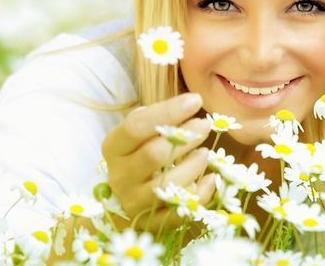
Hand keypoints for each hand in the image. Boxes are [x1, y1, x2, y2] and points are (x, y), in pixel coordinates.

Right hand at [101, 93, 215, 231]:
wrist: (119, 204)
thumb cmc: (136, 158)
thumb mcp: (136, 136)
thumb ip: (155, 119)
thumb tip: (187, 105)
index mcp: (113, 148)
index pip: (136, 126)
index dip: (168, 111)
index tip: (195, 100)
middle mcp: (119, 176)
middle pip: (153, 155)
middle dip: (185, 137)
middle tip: (204, 125)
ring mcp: (134, 203)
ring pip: (168, 185)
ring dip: (193, 166)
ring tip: (206, 153)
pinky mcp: (151, 224)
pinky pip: (180, 213)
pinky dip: (200, 195)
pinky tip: (211, 179)